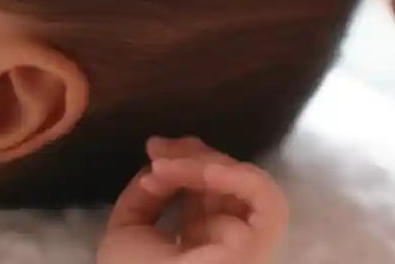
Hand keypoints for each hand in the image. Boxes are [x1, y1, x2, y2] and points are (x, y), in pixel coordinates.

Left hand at [97, 136, 287, 263]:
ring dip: (206, 164)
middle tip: (160, 149)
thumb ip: (144, 196)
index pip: (206, 189)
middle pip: (227, 181)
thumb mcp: (128, 231)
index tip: (155, 150)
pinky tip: (205, 171)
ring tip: (169, 166)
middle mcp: (226, 239)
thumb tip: (158, 165)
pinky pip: (266, 198)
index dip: (185, 163)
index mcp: (199, 242)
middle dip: (193, 156)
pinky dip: (239, 176)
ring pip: (244, 182)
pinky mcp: (261, 245)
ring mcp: (247, 242)